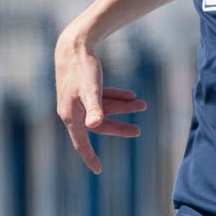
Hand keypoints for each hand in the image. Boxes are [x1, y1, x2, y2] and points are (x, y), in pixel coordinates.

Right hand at [54, 25, 146, 175]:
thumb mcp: (91, 90)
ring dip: (123, 107)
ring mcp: (78, 100)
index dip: (90, 157)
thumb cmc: (82, 68)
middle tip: (138, 131)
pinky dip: (117, 97)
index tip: (99, 170)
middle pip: (100, 126)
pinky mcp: (84, 89)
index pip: (81, 143)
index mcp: (71, 115)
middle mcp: (73, 110)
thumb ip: (95, 108)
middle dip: (119, 128)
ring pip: (104, 109)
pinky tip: (131, 95)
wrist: (73, 45)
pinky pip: (102, 98)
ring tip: (143, 104)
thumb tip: (93, 125)